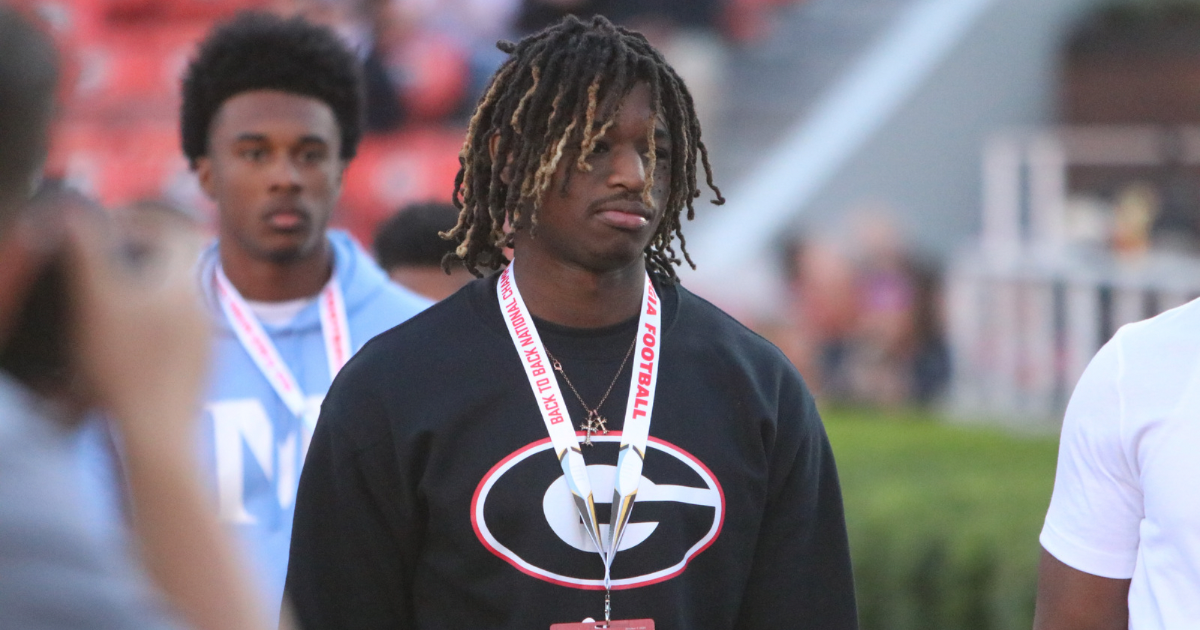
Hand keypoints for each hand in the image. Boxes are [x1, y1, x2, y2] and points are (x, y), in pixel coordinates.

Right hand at [64, 204, 209, 443]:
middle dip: (134, 261)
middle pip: (173, 268)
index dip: (139, 222)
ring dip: (136, 299)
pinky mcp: (196, 377)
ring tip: (97, 311)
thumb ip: (85, 249)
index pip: (175, 231)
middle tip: (95, 269)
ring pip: (171, 306)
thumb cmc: (124, 366)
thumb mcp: (95, 298)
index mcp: (184, 285)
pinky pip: (171, 341)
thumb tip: (69, 211)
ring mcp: (203, 346)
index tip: (102, 232)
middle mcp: (203, 311)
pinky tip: (112, 352)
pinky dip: (143, 335)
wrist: (157, 438)